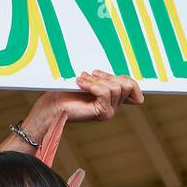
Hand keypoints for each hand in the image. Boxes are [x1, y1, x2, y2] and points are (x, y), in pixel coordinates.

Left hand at [0, 70, 142, 152]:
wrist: (52, 105)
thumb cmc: (66, 92)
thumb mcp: (90, 80)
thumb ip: (105, 78)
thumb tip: (119, 73)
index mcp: (112, 98)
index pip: (134, 88)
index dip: (128, 80)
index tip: (104, 74)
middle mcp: (114, 106)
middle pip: (127, 85)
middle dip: (107, 76)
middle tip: (90, 75)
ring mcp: (109, 111)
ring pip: (116, 88)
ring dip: (97, 81)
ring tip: (82, 81)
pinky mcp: (103, 113)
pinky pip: (105, 93)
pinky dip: (92, 85)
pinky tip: (81, 85)